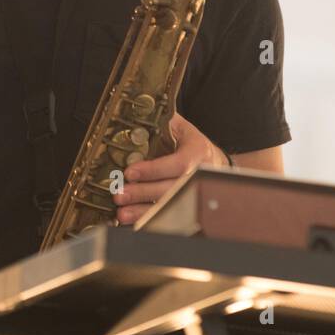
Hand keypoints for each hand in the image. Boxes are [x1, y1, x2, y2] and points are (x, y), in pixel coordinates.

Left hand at [112, 112, 227, 225]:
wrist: (214, 163)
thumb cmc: (192, 143)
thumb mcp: (181, 127)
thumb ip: (162, 122)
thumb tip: (136, 113)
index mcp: (197, 152)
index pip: (177, 164)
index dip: (153, 170)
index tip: (130, 172)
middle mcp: (198, 175)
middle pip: (171, 189)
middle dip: (143, 193)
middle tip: (120, 195)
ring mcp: (194, 193)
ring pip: (170, 207)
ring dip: (144, 212)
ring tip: (122, 213)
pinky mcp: (188, 206)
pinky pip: (169, 217)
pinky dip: (150, 221)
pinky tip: (133, 222)